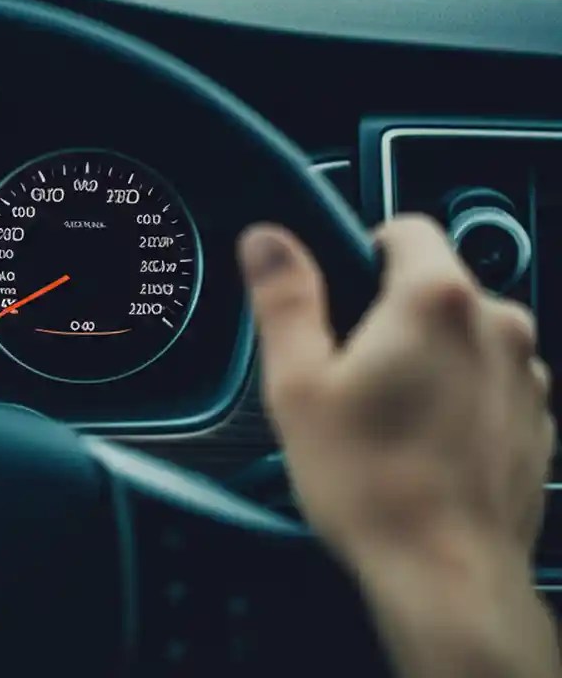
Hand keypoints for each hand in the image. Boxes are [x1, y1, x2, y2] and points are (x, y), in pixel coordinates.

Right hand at [240, 216, 557, 677]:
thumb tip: (266, 241)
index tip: (339, 295)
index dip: (363, 249)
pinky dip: (455, 401)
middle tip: (348, 375)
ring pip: (463, 338)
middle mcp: (494, 326)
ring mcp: (524, 375)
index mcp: (433, 300)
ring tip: (385, 420)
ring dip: (427, 360)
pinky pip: (486, 385)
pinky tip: (420, 446)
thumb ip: (283, 299)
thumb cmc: (371, 484)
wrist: (444, 573)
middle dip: (390, 316)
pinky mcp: (534, 420)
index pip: (407, 227)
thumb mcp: (297, 384)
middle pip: (435, 287)